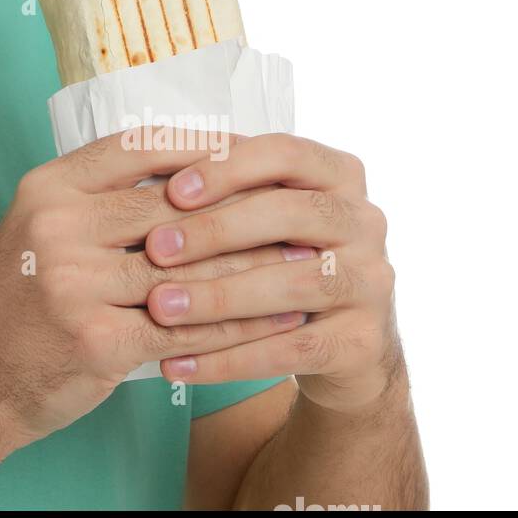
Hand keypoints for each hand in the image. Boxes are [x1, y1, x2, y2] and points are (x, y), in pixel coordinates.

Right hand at [0, 127, 314, 449]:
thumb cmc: (19, 300)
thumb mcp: (41, 225)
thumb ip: (103, 197)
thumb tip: (193, 169)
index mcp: (48, 187)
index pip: (140, 146)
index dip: (204, 147)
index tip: (256, 153)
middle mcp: (57, 226)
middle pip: (174, 207)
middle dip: (245, 210)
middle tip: (300, 209)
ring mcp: (75, 283)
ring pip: (189, 269)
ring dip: (256, 270)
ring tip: (304, 265)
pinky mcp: (97, 340)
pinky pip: (186, 328)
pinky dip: (238, 327)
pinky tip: (274, 322)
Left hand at [142, 132, 401, 412]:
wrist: (345, 342)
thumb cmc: (283, 256)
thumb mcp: (263, 214)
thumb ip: (225, 191)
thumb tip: (145, 180)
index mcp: (338, 174)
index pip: (284, 153)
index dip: (228, 168)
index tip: (172, 189)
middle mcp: (365, 221)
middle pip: (290, 214)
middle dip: (215, 230)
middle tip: (155, 248)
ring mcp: (372, 282)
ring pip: (292, 285)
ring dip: (218, 298)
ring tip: (159, 309)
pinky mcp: (364, 342)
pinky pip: (292, 351)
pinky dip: (230, 358)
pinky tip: (178, 363)